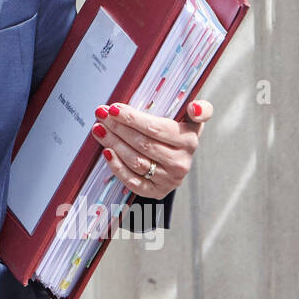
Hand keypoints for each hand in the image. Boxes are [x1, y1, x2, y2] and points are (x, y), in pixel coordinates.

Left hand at [90, 98, 212, 197]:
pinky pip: (133, 181)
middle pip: (142, 143)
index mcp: (189, 140)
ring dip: (113, 143)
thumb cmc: (177, 134)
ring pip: (135, 160)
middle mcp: (181, 162)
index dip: (133, 118)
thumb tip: (194, 107)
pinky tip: (106, 152)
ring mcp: (169, 179)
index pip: (156, 128)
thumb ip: (199, 110)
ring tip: (99, 129)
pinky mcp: (157, 191)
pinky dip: (117, 167)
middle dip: (117, 127)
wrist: (177, 161)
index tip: (113, 108)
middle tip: (100, 115)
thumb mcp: (191, 120)